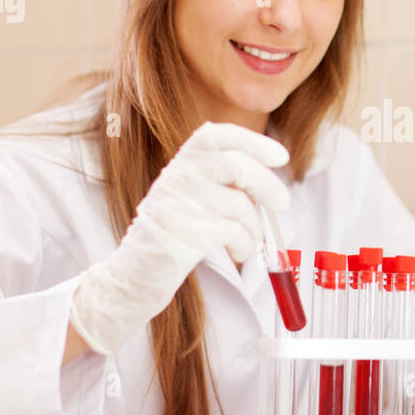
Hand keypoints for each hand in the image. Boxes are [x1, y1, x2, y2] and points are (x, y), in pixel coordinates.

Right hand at [70, 121, 290, 355]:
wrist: (131, 279)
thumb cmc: (170, 239)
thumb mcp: (189, 200)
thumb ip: (218, 185)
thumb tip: (268, 184)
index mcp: (179, 165)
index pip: (215, 136)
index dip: (252, 141)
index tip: (279, 156)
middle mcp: (176, 178)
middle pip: (235, 164)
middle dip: (267, 184)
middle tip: (282, 203)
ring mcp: (177, 205)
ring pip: (239, 205)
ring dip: (255, 228)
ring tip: (250, 243)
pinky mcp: (182, 234)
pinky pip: (233, 232)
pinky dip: (246, 244)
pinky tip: (240, 253)